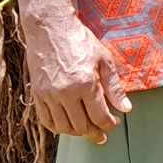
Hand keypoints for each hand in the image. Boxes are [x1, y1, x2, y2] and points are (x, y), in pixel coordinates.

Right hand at [22, 13, 130, 143]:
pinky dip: (57, 127)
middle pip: (81, 126)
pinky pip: (45, 120)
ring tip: (86, 130)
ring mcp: (48, 95)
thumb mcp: (104, 60)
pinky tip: (67, 125)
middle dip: (94, 133)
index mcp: (85, 84)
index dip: (109, 125)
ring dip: (76, 132)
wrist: (49, 28)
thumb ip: (114, 87)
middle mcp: (65, 93)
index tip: (113, 124)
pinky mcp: (36, 93)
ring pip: (63, 127)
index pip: (99, 116)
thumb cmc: (79, 40)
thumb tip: (126, 108)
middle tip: (102, 134)